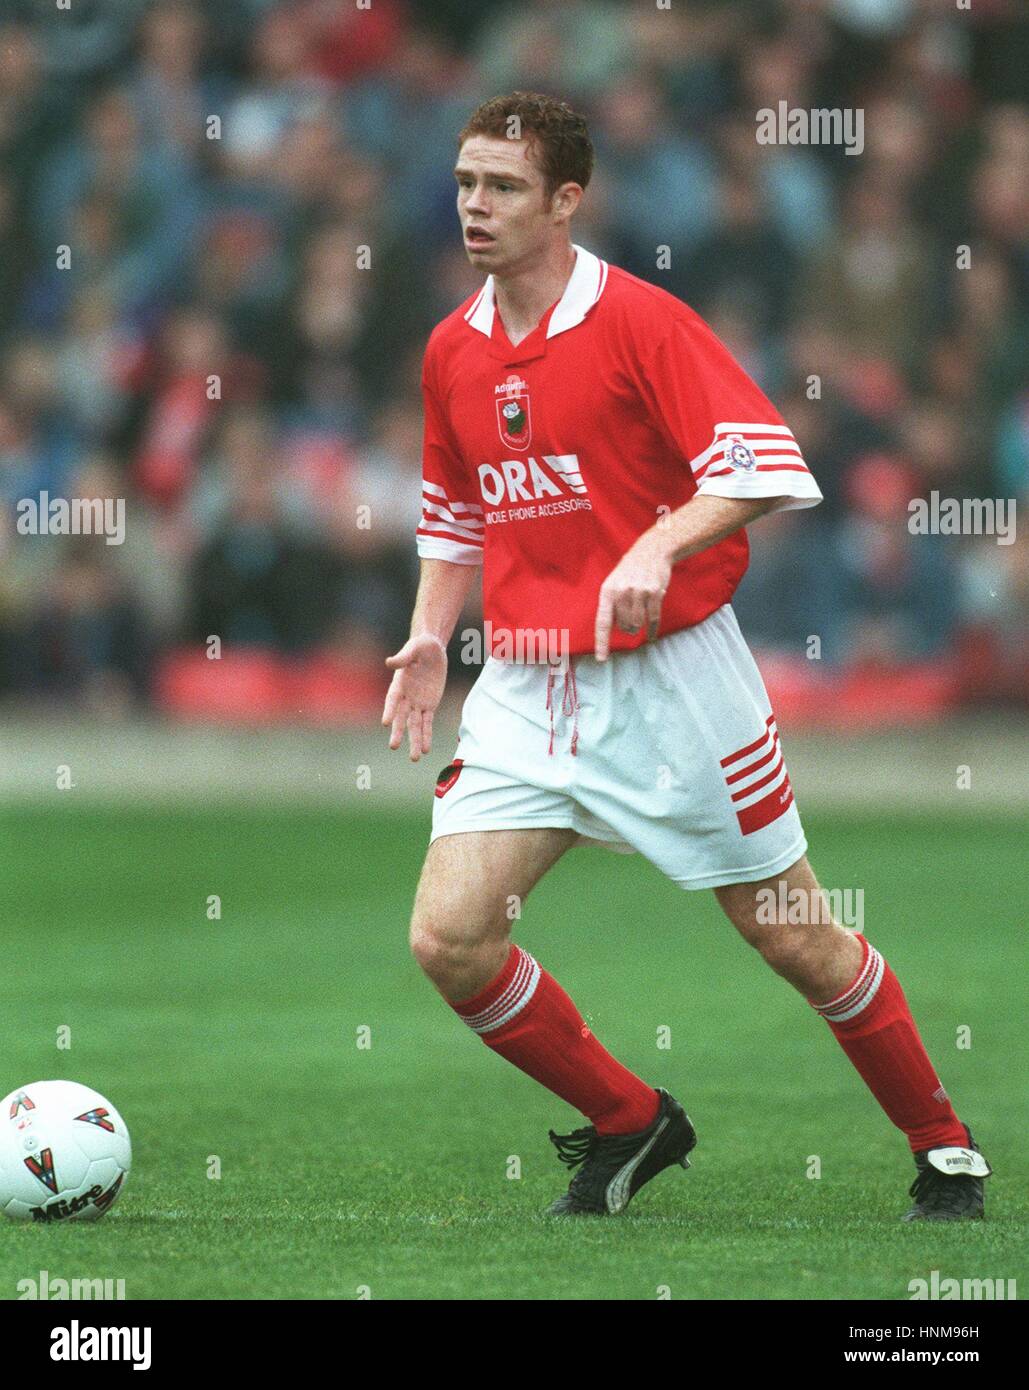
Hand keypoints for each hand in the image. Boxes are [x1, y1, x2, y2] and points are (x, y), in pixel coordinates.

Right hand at [382, 634, 447, 760]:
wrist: (432, 649)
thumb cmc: (420, 646)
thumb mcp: (414, 648)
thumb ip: (403, 657)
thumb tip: (389, 662)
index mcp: (399, 683)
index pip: (392, 699)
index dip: (389, 710)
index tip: (385, 722)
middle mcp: (406, 696)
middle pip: (401, 717)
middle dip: (398, 731)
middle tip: (394, 746)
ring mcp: (417, 703)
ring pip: (415, 725)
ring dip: (414, 740)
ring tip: (414, 758)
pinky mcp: (429, 705)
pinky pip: (427, 722)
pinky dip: (426, 735)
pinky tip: (425, 749)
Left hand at [594, 534, 671, 661]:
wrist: (652, 551)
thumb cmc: (630, 571)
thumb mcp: (614, 583)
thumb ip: (611, 604)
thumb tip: (611, 628)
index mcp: (607, 591)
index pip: (602, 622)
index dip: (601, 642)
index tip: (601, 659)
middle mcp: (622, 592)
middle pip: (623, 626)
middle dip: (626, 628)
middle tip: (629, 623)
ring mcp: (639, 592)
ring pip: (637, 624)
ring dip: (638, 628)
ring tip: (638, 622)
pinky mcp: (655, 593)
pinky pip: (653, 619)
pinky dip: (652, 630)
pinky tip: (652, 635)